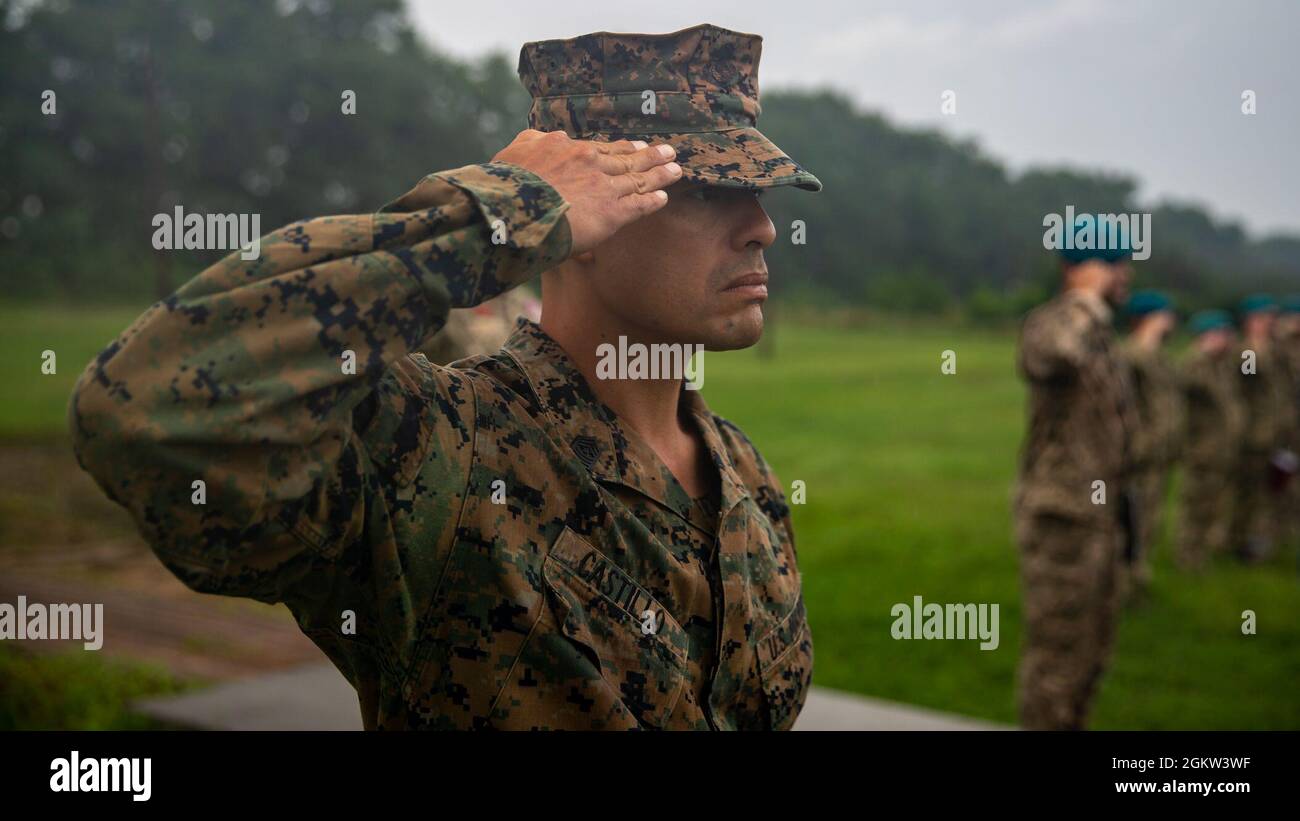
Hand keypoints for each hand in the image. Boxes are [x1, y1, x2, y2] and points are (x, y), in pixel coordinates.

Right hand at [492, 130, 681, 255]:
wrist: (514, 209)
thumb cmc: (506, 184)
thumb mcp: (514, 151)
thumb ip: (531, 142)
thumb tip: (541, 138)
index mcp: (568, 147)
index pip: (601, 148)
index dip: (622, 148)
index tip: (636, 146)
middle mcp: (591, 162)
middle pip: (626, 159)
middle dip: (650, 156)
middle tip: (669, 151)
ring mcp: (603, 187)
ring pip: (638, 179)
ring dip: (659, 174)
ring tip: (676, 169)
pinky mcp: (611, 213)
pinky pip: (638, 205)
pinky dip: (652, 201)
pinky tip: (664, 197)